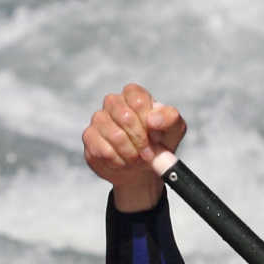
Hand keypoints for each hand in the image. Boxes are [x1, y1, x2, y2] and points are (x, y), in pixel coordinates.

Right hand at [83, 84, 184, 214]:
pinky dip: (116, 160)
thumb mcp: (174, 130)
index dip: (146, 121)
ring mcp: (99, 119)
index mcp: (134, 95)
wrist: (142, 169)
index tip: (155, 137)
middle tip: (147, 154)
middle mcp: (114, 103)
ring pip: (112, 133)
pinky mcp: (89, 137)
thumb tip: (152, 119)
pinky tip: (122, 163)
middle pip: (124, 115)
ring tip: (136, 160)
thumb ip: (170, 118)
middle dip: (139, 139)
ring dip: (128, 152)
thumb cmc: (158, 143)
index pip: (137, 99)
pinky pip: (100, 148)